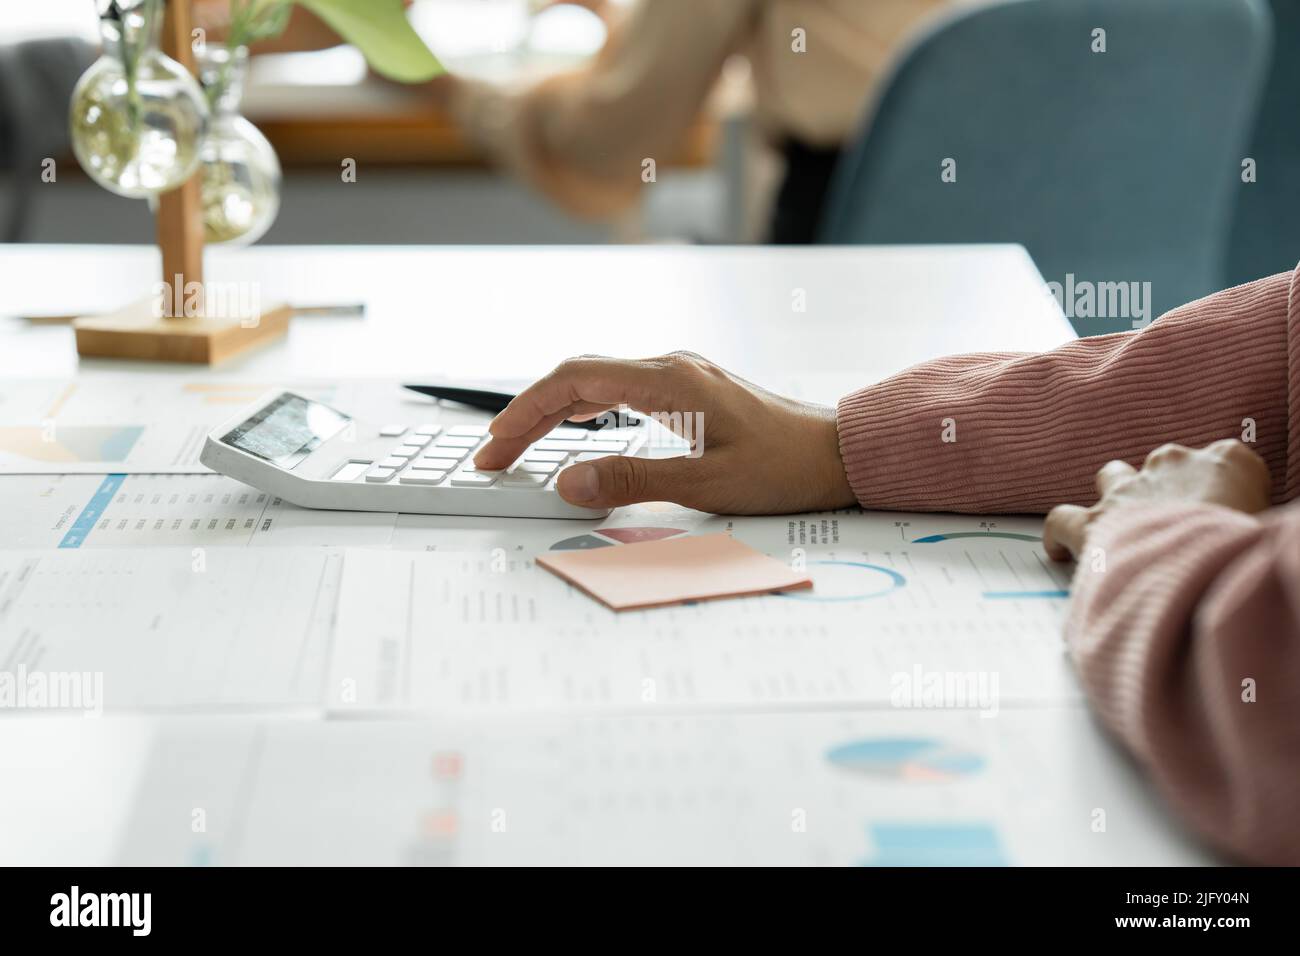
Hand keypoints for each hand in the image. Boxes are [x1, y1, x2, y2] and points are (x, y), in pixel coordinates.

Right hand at [474, 352, 858, 513]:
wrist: (837, 453)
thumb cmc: (785, 468)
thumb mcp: (706, 484)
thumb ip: (632, 480)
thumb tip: (568, 482)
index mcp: (669, 381)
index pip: (573, 381)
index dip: (525, 412)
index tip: (496, 447)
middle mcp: (670, 368)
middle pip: (577, 376)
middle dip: (529, 414)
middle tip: (496, 456)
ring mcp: (680, 375)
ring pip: (597, 379)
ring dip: (554, 410)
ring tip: (522, 444)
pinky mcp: (689, 390)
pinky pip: (620, 387)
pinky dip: (585, 406)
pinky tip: (576, 425)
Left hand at [1043, 439, 1271, 560]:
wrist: (1207, 562)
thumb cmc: (1246, 545)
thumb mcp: (1268, 516)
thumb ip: (1250, 511)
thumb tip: (1238, 529)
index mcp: (1227, 460)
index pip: (1226, 461)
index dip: (1220, 489)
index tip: (1222, 511)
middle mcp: (1172, 463)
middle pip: (1163, 466)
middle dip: (1165, 489)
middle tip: (1173, 524)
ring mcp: (1130, 488)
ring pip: (1112, 476)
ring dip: (1115, 496)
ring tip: (1121, 523)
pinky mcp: (1095, 520)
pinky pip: (1063, 519)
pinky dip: (1060, 534)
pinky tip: (1061, 550)